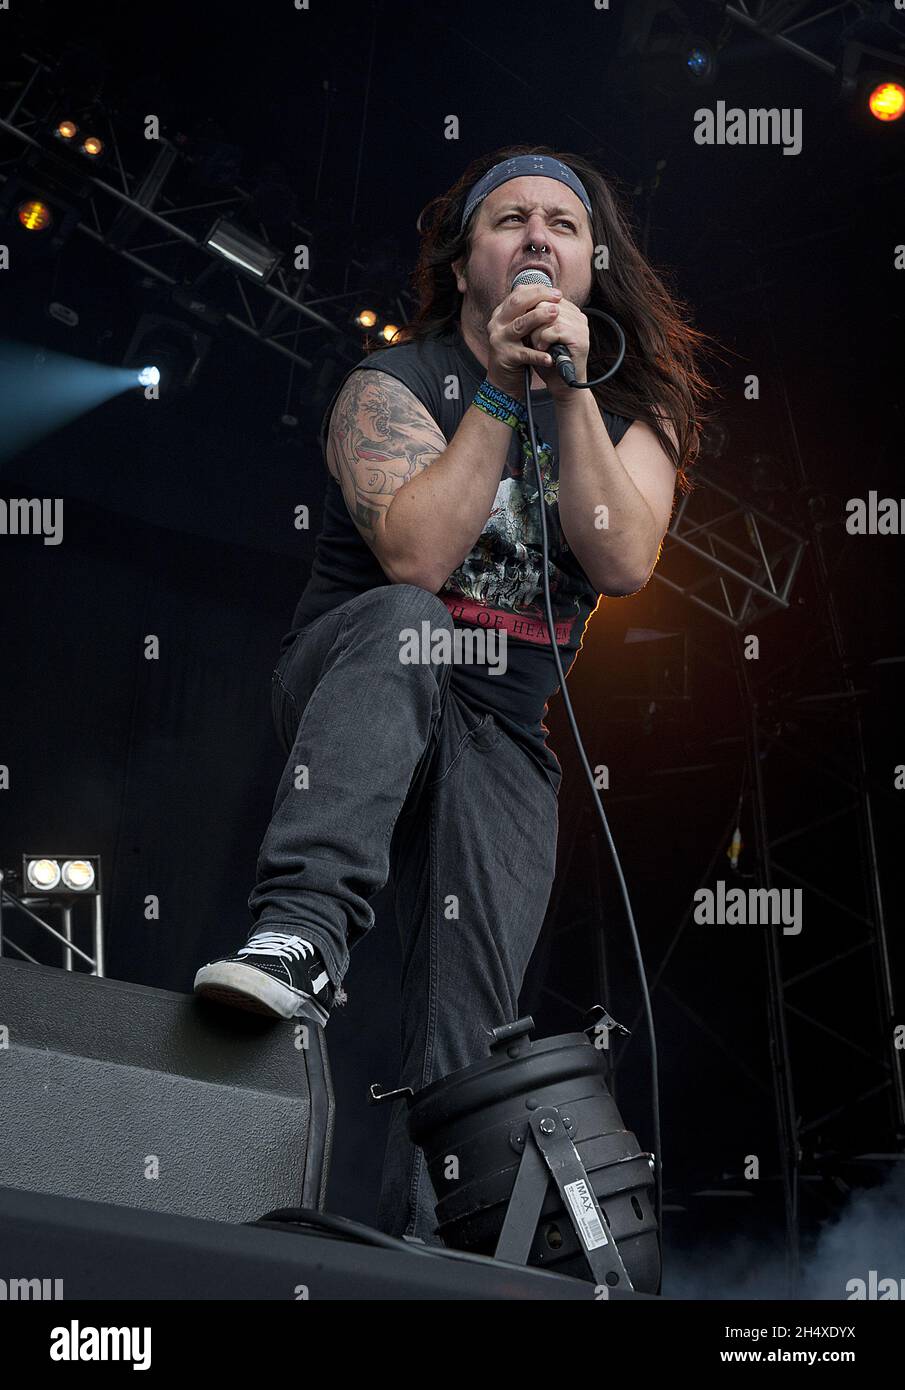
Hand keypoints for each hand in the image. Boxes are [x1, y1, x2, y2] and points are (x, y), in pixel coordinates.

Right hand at [486, 283, 562, 398]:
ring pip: (520, 324)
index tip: (556, 292)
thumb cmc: (517, 352)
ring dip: (539, 317)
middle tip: (558, 299)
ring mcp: (500, 340)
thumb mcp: (520, 330)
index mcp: (501, 314)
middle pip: (517, 303)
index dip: (537, 290)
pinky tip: (550, 356)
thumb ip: (529, 314)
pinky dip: (539, 355)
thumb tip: (551, 298)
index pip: (518, 294)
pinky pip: (525, 354)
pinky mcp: (506, 357)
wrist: (503, 380)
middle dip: (539, 297)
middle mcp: (497, 324)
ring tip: (556, 313)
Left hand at [526, 296, 589, 403]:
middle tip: (529, 337)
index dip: (529, 308)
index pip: (545, 296)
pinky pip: (556, 329)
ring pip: (550, 314)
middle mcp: (577, 315)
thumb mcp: (538, 336)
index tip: (523, 324)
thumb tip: (517, 303)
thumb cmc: (548, 361)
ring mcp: (580, 326)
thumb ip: (534, 319)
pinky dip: (544, 339)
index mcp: (568, 312)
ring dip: (537, 332)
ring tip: (536, 345)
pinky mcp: (580, 338)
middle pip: (545, 302)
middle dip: (531, 319)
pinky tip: (541, 349)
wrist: (562, 385)